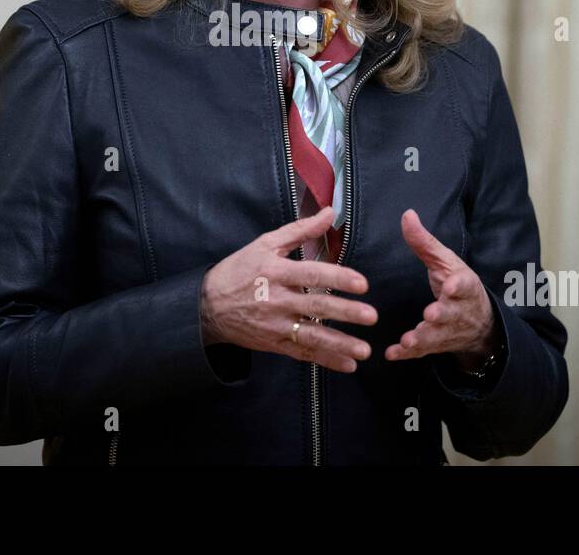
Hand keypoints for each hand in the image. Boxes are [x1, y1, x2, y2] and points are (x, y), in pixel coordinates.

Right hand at [200, 205, 378, 372]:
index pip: (312, 275)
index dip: (338, 279)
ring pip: (312, 336)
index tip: (362, 283)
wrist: (207, 305)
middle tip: (371, 316)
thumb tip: (330, 213)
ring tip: (364, 351)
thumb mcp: (265, 244)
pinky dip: (326, 361)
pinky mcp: (274, 344)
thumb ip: (300, 229)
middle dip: (345, 313)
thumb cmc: (239, 269)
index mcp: (276, 271)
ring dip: (340, 344)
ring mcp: (275, 325)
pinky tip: (348, 365)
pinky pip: (303, 354)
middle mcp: (277, 300)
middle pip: (316, 306)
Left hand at [386, 208, 495, 363]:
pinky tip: (392, 353)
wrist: (478, 322)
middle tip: (431, 314)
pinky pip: (421, 352)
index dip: (458, 286)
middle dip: (441, 315)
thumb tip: (407, 214)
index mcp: (462, 286)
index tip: (450, 285)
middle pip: (450, 314)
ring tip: (409, 340)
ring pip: (436, 337)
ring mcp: (446, 330)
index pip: (464, 285)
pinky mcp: (434, 345)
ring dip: (422, 338)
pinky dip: (407, 354)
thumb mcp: (445, 261)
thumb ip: (425, 242)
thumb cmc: (456, 284)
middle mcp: (457, 310)